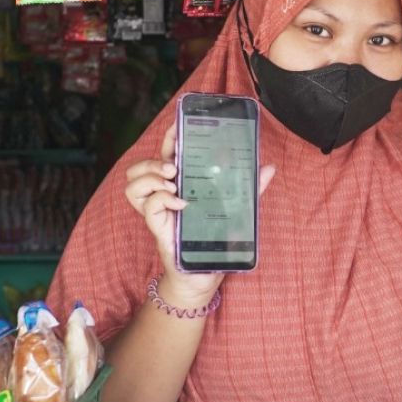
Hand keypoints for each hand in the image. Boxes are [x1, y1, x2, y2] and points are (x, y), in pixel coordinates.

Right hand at [124, 124, 275, 304]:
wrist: (204, 276)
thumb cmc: (214, 243)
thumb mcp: (236, 211)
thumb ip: (250, 190)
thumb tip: (269, 168)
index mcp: (179, 187)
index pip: (165, 155)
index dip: (168, 138)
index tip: (178, 125)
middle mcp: (164, 197)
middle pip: (138, 168)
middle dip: (152, 160)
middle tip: (173, 166)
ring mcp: (158, 213)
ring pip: (132, 184)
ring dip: (151, 178)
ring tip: (172, 183)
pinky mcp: (158, 228)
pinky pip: (149, 206)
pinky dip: (162, 200)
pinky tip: (180, 204)